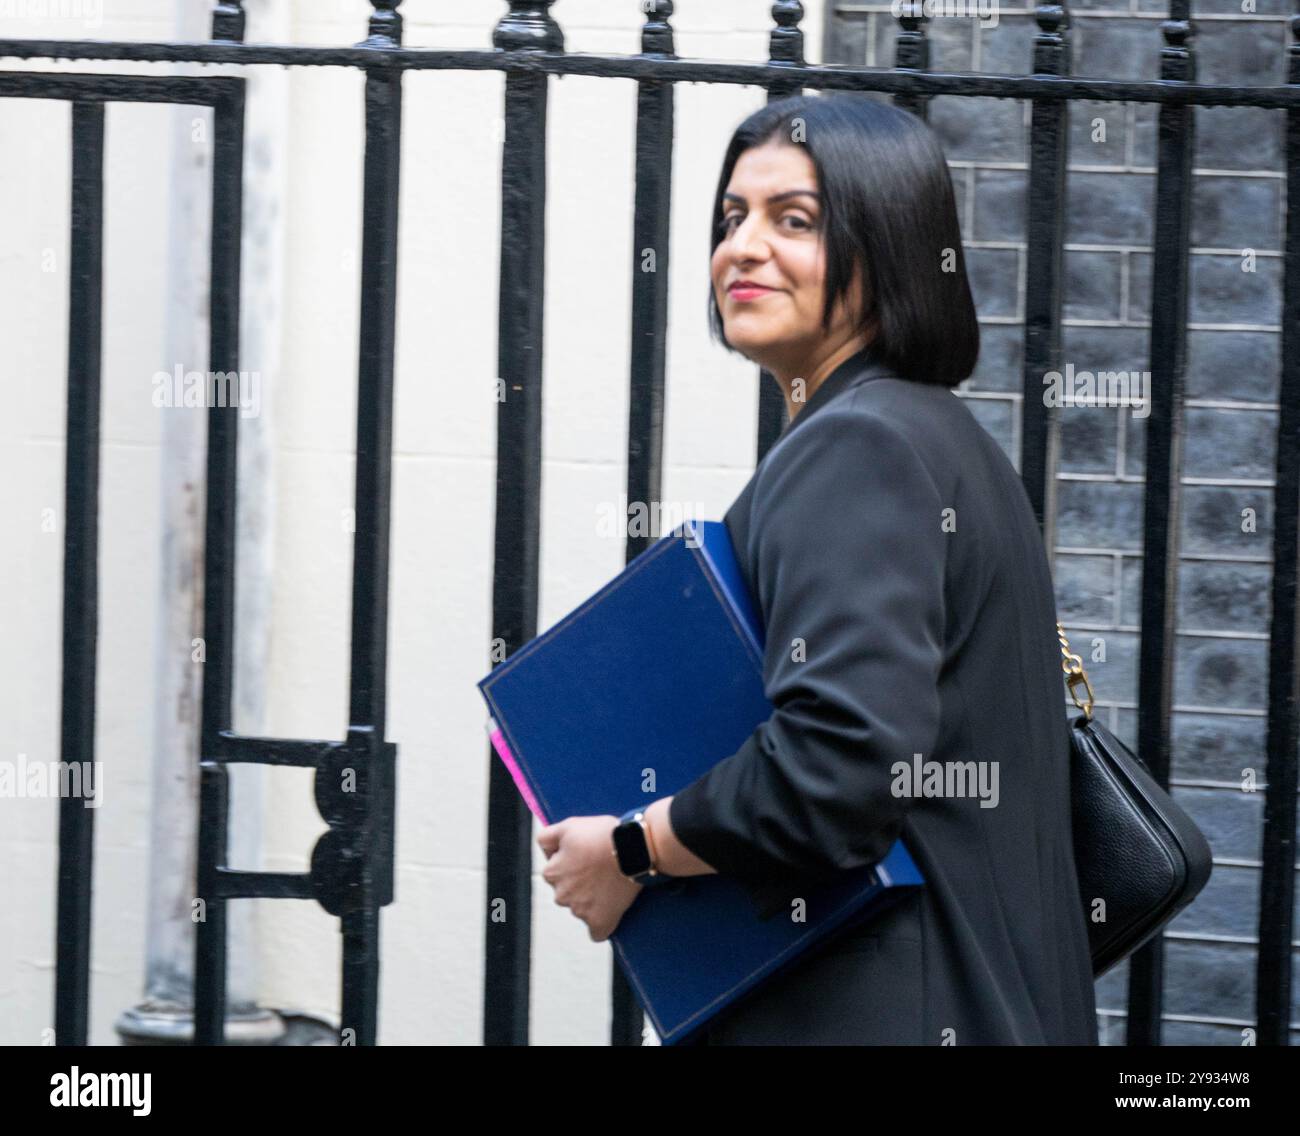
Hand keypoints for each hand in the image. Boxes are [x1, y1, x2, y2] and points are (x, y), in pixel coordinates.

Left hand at [537, 815, 642, 941]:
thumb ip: (547, 837)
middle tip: (598, 868)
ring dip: (591, 899)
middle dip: (578, 882)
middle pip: (566, 892)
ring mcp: (581, 911)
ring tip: (609, 881)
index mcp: (552, 873)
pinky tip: (608, 912)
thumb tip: (544, 850)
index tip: (585, 855)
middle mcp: (562, 896)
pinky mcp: (600, 921)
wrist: (633, 848)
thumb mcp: (568, 825)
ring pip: (581, 908)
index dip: (569, 861)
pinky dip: (601, 924)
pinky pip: (596, 932)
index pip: (554, 871)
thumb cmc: (602, 835)